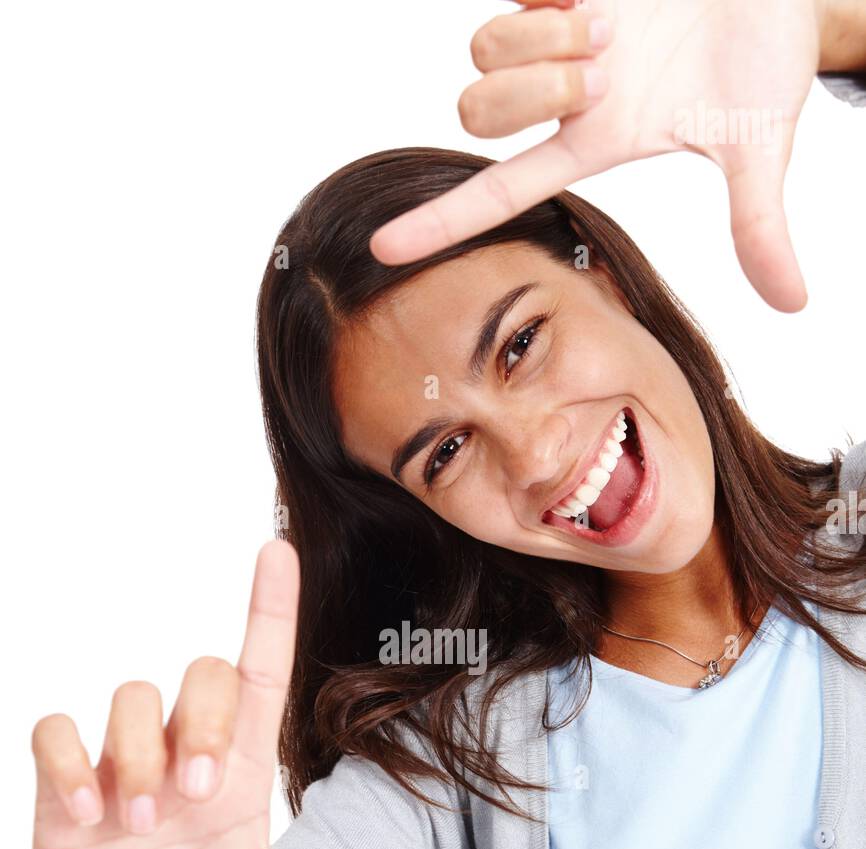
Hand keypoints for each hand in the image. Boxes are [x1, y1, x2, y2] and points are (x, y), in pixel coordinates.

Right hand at [31, 541, 436, 848]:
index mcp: (242, 775)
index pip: (260, 673)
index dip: (269, 612)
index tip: (279, 550)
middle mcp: (185, 755)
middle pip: (203, 675)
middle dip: (202, 724)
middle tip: (194, 797)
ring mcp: (124, 768)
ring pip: (132, 696)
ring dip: (141, 755)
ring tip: (141, 824)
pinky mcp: (66, 789)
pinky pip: (57, 732)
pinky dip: (70, 764)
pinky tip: (87, 816)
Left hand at [370, 0, 837, 312]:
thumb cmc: (763, 64)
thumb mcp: (759, 147)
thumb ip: (760, 225)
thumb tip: (792, 302)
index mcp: (594, 142)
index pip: (500, 194)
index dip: (440, 225)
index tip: (382, 253)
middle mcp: (560, 95)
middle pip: (473, 113)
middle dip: (531, 93)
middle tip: (604, 72)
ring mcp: (554, 32)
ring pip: (479, 50)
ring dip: (542, 40)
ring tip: (609, 24)